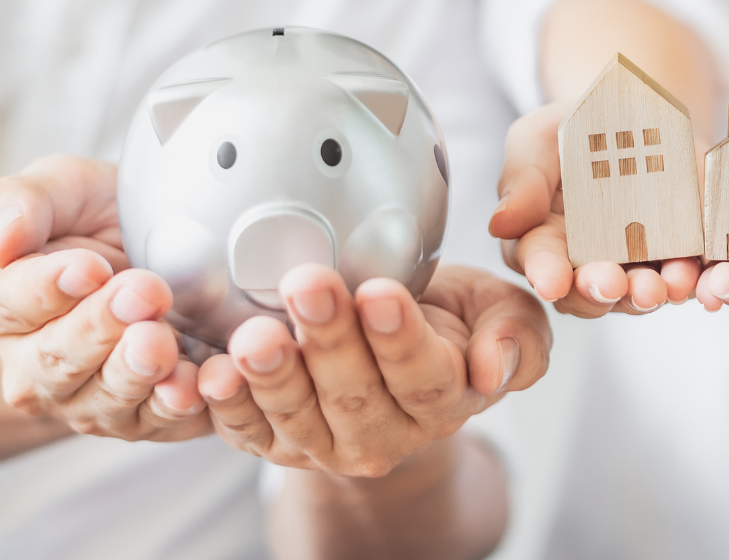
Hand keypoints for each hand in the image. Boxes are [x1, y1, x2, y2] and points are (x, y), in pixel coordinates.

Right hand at [0, 155, 209, 439]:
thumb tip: (2, 237)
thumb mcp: (62, 186)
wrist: (158, 246)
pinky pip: (155, 423)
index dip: (49, 286)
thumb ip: (21, 203)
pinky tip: (195, 385)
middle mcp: (34, 363)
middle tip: (143, 294)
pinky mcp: (140, 417)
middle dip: (102, 325)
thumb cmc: (97, 216)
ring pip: (103, 399)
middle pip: (57, 357)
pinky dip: (176, 406)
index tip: (89, 267)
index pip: (10, 302)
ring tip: (163, 343)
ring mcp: (86, 397)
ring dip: (136, 372)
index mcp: (1, 302)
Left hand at [198, 263, 550, 476]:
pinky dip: (229, 406)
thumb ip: (516, 335)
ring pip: (299, 416)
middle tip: (309, 286)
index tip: (379, 293)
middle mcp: (384, 432)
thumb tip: (494, 368)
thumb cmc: (449, 319)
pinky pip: (249, 432)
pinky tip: (212, 375)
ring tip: (255, 337)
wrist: (397, 351)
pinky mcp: (278, 441)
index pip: (424, 377)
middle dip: (329, 340)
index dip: (399, 339)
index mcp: (443, 398)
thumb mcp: (500, 313)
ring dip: (274, 376)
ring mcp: (327, 442)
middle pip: (355, 394)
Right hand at [490, 105, 701, 315]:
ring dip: (646, 295)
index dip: (544, 273)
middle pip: (587, 291)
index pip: (539, 261)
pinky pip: (687, 278)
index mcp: (543, 237)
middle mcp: (586, 262)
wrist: (638, 115)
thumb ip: (521, 177)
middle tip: (609, 283)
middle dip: (598, 291)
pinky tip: (694, 276)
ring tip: (658, 286)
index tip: (551, 281)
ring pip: (636, 295)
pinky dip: (691, 282)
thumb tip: (500, 223)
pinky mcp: (680, 256)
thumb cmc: (574, 128)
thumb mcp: (538, 137)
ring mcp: (635, 265)